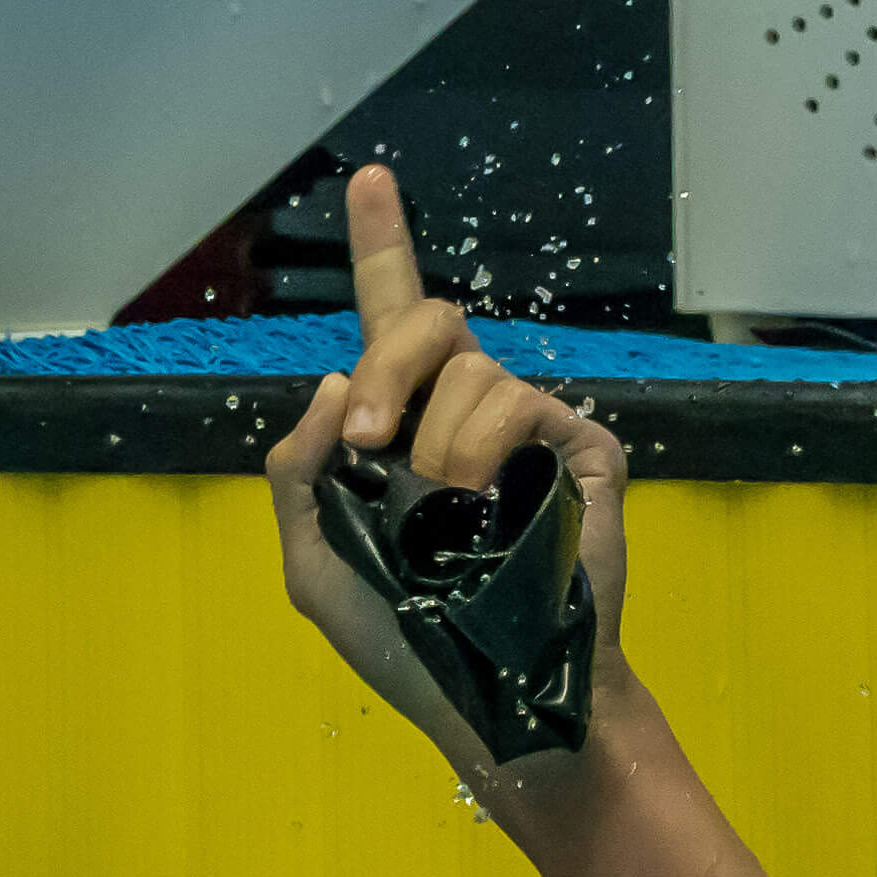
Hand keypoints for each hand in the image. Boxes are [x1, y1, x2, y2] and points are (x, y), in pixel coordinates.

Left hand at [264, 167, 629, 777]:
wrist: (494, 697)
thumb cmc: (406, 643)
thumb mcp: (316, 564)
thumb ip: (298, 474)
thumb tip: (332, 380)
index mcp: (399, 430)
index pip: (388, 324)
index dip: (383, 245)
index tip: (371, 180)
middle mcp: (462, 414)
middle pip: (424, 319)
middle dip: (389, 364)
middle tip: (370, 438)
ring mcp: (526, 427)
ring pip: (470, 370)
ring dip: (438, 450)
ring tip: (447, 519)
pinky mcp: (578, 446)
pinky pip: (518, 402)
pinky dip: (485, 456)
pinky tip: (490, 511)